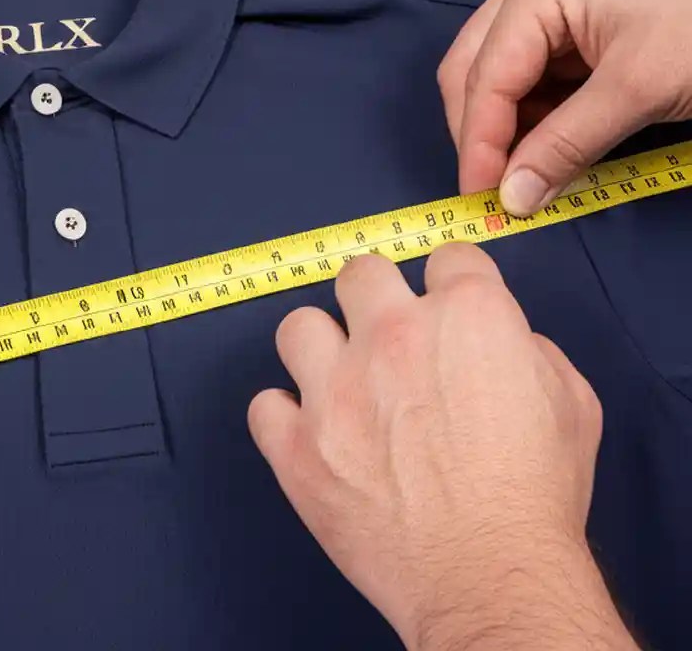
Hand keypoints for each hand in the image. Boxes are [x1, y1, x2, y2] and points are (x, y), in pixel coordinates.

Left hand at [248, 244, 634, 650]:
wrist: (489, 575)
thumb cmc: (533, 500)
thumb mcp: (569, 403)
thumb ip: (525, 350)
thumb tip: (494, 341)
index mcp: (467, 317)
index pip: (446, 257)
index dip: (450, 282)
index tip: (446, 306)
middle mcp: (393, 338)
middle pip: (360, 274)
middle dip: (375, 299)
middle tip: (385, 337)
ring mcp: (334, 389)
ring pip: (297, 328)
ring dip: (319, 351)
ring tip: (340, 384)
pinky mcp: (295, 444)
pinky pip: (263, 405)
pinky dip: (284, 418)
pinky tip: (312, 434)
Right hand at [438, 0, 691, 215]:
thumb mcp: (638, 90)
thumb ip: (566, 146)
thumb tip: (512, 198)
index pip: (483, 76)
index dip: (478, 143)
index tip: (483, 198)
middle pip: (473, 73)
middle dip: (482, 135)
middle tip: (495, 191)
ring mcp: (551, 5)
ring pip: (497, 80)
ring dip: (507, 132)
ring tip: (526, 177)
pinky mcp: (574, 27)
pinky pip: (531, 80)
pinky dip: (534, 121)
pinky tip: (548, 152)